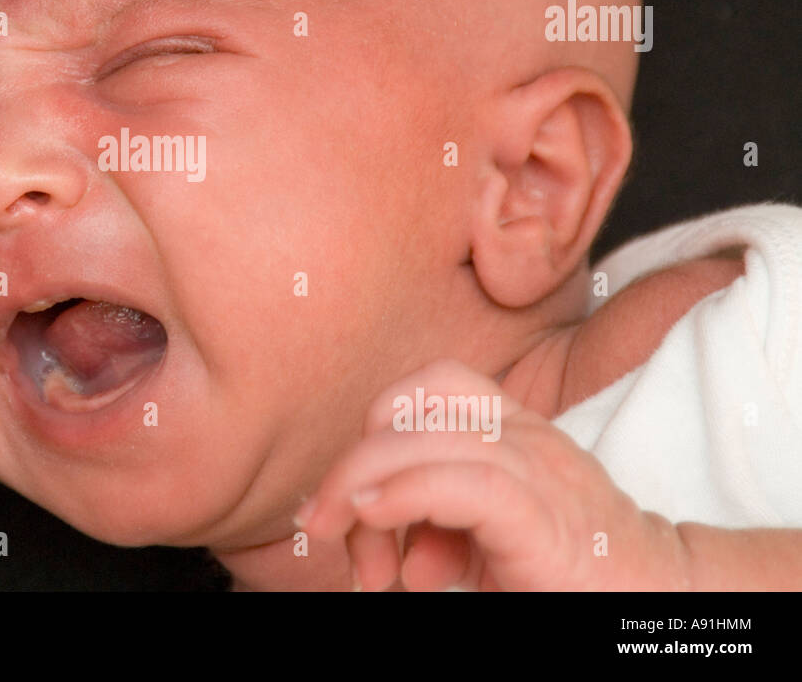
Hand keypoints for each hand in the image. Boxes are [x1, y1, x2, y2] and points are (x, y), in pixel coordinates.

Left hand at [296, 359, 691, 589]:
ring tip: (361, 561)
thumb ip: (430, 520)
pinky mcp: (545, 517)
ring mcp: (538, 470)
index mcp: (509, 428)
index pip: (421, 391)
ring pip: (424, 439)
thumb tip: (371, 534)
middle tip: (331, 532)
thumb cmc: (566, 570)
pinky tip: (376, 522)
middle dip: (351, 469)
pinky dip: (403, 496)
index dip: (371, 438)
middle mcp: (523, 436)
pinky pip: (462, 483)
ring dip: (364, 491)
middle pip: (408, 411)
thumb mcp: (483, 536)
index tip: (348, 509)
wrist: (663, 603)